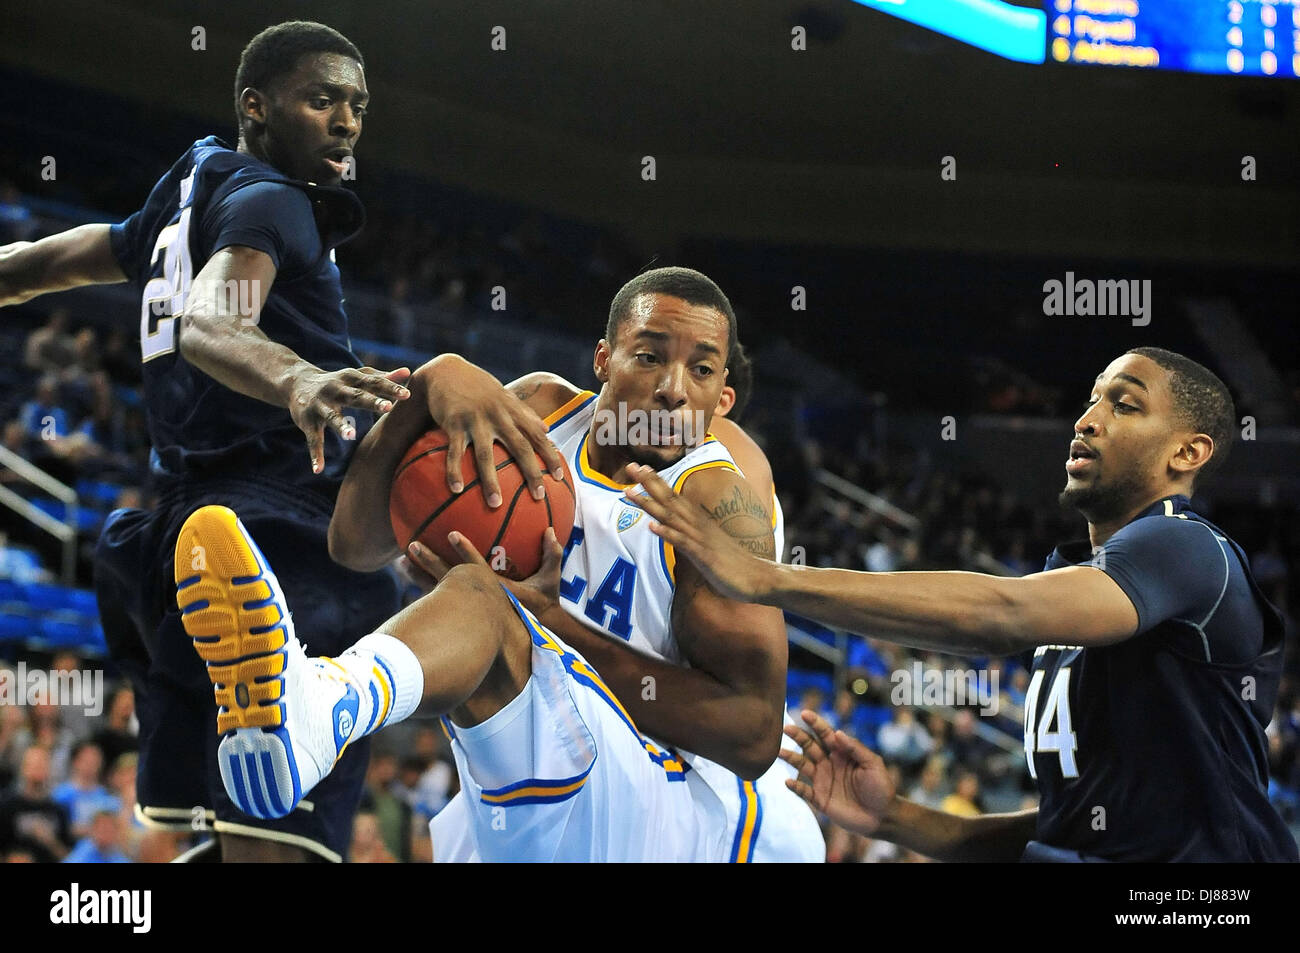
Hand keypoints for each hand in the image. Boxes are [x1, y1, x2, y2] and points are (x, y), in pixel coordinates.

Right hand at [289, 365, 411, 472]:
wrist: (296, 382)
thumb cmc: (337, 382)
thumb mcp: (356, 377)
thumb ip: (381, 377)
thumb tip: (407, 371)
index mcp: (350, 378)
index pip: (373, 382)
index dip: (389, 387)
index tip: (406, 394)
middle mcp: (334, 389)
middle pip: (355, 396)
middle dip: (371, 401)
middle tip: (387, 407)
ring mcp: (319, 406)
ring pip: (331, 416)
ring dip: (341, 425)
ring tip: (351, 435)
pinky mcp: (307, 422)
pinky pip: (312, 440)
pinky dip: (315, 455)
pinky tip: (318, 469)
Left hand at [404, 527, 563, 620]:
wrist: (532, 638)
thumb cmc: (541, 604)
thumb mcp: (550, 581)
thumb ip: (552, 554)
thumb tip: (551, 530)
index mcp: (495, 587)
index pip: (477, 566)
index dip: (465, 550)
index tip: (452, 534)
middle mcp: (477, 597)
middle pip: (448, 576)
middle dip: (429, 561)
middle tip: (411, 546)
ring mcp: (467, 607)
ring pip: (437, 589)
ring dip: (419, 576)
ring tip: (400, 563)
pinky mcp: (462, 613)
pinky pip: (437, 600)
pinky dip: (424, 588)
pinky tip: (410, 577)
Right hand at [420, 356, 564, 507]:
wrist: (446, 370)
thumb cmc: (479, 387)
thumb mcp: (505, 396)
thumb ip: (526, 414)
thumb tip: (548, 430)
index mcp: (512, 411)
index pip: (537, 435)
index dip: (550, 455)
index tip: (559, 477)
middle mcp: (498, 415)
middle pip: (519, 447)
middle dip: (531, 472)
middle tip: (538, 496)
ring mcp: (475, 419)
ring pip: (486, 454)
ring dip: (491, 480)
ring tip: (496, 504)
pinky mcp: (453, 423)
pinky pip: (455, 452)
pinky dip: (455, 471)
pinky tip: (456, 490)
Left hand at [626, 463, 773, 602]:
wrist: (759, 578)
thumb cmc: (734, 564)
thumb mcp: (710, 545)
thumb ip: (693, 537)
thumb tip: (678, 533)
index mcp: (699, 522)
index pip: (674, 497)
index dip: (656, 482)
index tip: (639, 468)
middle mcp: (698, 525)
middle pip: (669, 500)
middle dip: (648, 483)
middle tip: (630, 467)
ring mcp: (700, 539)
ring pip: (670, 517)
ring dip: (649, 503)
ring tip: (629, 492)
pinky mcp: (704, 555)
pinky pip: (682, 542)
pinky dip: (667, 533)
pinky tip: (651, 526)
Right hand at [780, 709, 896, 836]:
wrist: (882, 816)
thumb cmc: (881, 788)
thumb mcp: (873, 764)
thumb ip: (855, 748)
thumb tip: (837, 733)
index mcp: (842, 753)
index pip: (825, 734)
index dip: (815, 723)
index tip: (805, 713)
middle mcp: (829, 764)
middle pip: (810, 746)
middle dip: (798, 736)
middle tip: (786, 728)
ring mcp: (823, 781)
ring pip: (802, 765)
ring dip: (791, 758)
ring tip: (779, 751)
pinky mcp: (820, 799)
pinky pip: (804, 791)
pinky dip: (795, 787)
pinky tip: (788, 781)